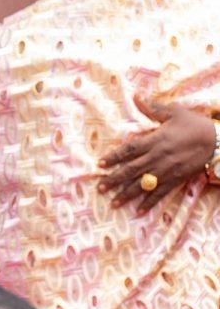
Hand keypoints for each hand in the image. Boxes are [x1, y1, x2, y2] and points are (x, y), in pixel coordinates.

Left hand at [98, 99, 215, 211]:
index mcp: (155, 140)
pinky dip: (149, 203)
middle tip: (100, 188)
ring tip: (113, 203)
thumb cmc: (194, 124)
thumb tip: (136, 97)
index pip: (128, 150)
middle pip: (131, 170)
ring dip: (127, 194)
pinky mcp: (176, 180)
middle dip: (114, 180)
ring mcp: (167, 171)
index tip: (100, 164)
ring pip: (143, 185)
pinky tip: (139, 211)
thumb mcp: (174, 112)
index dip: (113, 157)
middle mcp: (158, 158)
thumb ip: (153, 108)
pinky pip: (160, 194)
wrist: (217, 141)